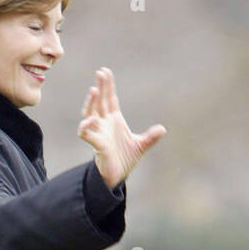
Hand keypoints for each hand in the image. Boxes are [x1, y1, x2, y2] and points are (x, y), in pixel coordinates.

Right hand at [77, 68, 165, 189]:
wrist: (117, 176)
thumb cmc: (125, 159)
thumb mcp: (141, 146)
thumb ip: (150, 137)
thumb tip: (162, 129)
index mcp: (114, 120)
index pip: (110, 99)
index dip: (107, 86)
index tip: (105, 72)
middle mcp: (104, 123)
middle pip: (100, 101)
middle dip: (100, 88)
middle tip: (100, 73)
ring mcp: (98, 132)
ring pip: (90, 113)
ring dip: (91, 102)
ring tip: (93, 90)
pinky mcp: (96, 143)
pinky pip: (85, 133)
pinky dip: (86, 126)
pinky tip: (90, 119)